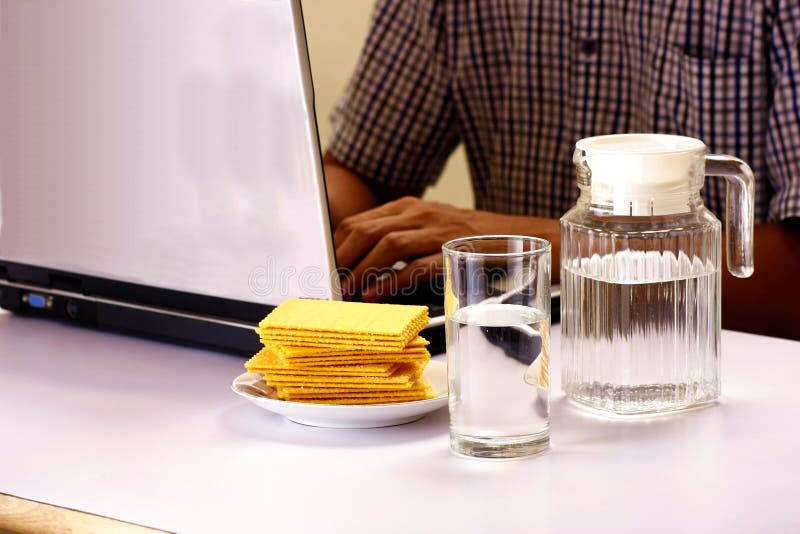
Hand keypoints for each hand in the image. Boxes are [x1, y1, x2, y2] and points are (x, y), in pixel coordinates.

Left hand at [334, 196, 504, 301]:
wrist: (519, 236)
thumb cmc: (469, 239)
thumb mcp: (428, 229)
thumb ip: (398, 239)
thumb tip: (361, 265)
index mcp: (408, 206)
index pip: (359, 222)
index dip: (338, 246)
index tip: (327, 267)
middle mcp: (419, 212)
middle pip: (366, 231)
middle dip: (344, 259)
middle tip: (334, 283)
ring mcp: (436, 229)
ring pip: (387, 245)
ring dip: (363, 271)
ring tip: (350, 291)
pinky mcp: (453, 250)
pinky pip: (415, 265)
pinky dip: (391, 282)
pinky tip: (377, 294)